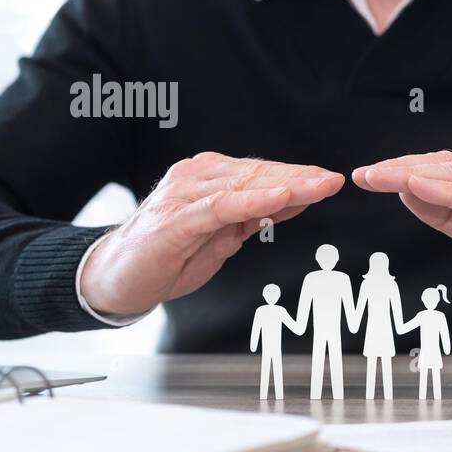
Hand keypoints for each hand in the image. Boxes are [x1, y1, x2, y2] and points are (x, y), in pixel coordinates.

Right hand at [80, 152, 344, 314]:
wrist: (117, 277)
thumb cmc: (168, 256)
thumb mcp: (224, 236)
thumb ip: (257, 215)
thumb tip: (297, 199)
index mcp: (210, 180)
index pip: (262, 173)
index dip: (299, 176)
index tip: (330, 179)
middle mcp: (197, 178)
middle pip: (260, 174)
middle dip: (301, 178)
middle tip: (334, 180)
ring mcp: (185, 195)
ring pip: (246, 185)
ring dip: (288, 184)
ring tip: (319, 186)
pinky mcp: (177, 219)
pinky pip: (222, 206)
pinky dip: (254, 201)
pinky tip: (280, 198)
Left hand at [351, 151, 451, 305]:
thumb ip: (449, 217)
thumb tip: (410, 195)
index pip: (442, 170)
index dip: (403, 171)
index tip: (369, 176)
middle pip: (444, 165)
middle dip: (399, 168)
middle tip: (363, 174)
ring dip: (413, 173)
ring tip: (380, 176)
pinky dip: (445, 189)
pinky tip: (419, 186)